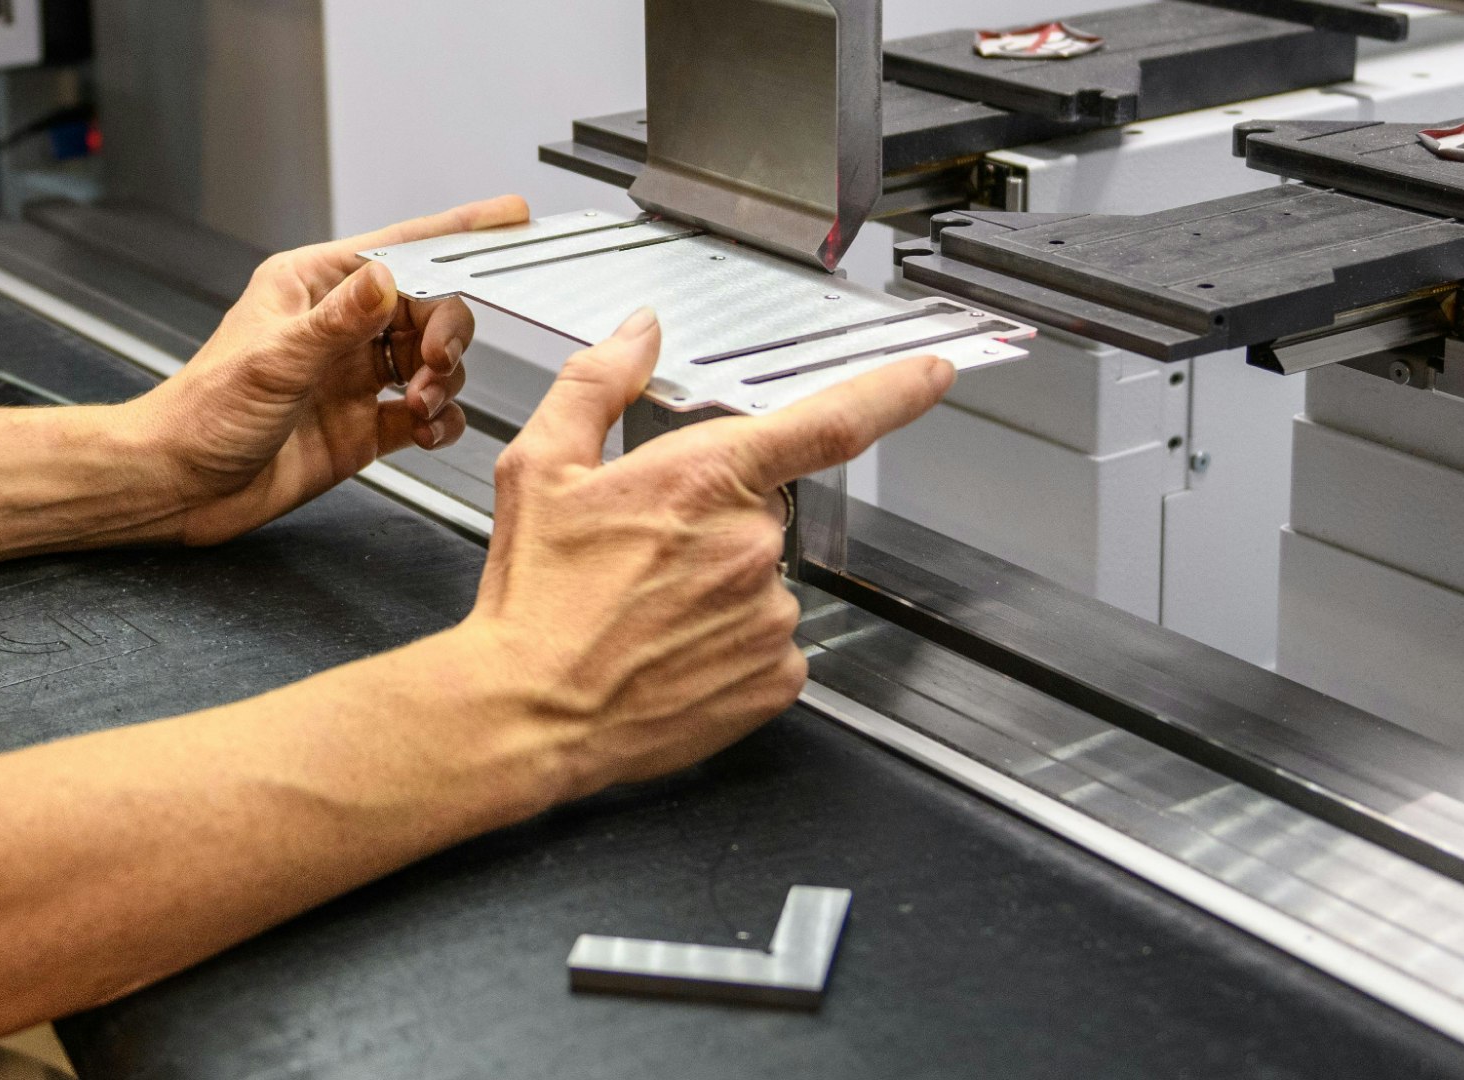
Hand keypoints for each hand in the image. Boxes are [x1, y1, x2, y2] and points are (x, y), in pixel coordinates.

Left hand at [127, 196, 530, 544]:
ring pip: (434, 362)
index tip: (507, 219)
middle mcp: (340, 327)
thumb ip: (339, 322)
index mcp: (313, 287)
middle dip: (447, 334)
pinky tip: (425, 431)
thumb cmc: (201, 414)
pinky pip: (425, 414)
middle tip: (438, 365)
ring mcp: (354, 376)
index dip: (457, 233)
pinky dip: (439, 422)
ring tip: (418, 407)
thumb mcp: (274, 359)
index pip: (400, 249)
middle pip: (430, 309)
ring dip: (443, 384)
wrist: (181, 486)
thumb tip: (387, 280)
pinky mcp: (364, 425)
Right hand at [461, 309, 954, 796]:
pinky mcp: (773, 679)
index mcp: (705, 478)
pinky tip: (672, 652)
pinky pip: (768, 645)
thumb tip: (641, 332)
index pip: (829, 421)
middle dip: (711, 527)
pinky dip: (729, 646)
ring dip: (717, 590)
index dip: (894, 391)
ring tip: (645, 616)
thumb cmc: (533, 597)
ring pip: (762, 581)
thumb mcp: (540, 466)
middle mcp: (751, 543)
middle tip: (641, 560)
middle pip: (760, 512)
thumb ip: (598, 384)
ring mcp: (769, 615)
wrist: (528, 712)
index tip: (935, 374)